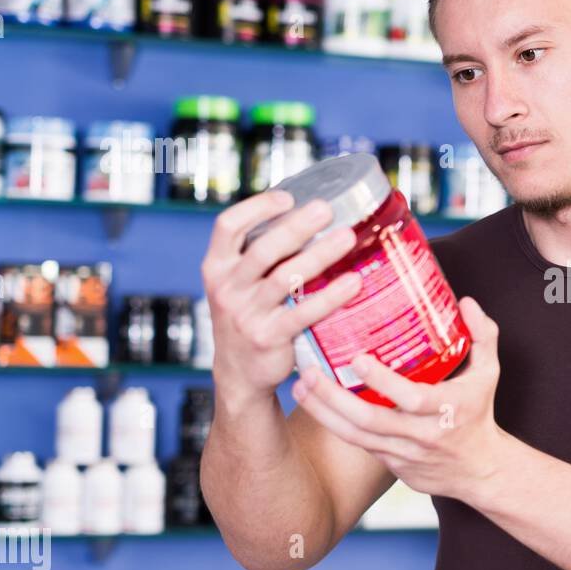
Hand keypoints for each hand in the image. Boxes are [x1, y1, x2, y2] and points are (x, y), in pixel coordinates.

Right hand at [200, 191, 362, 408]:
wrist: (238, 372)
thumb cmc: (248, 315)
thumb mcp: (239, 283)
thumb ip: (261, 255)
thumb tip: (311, 216)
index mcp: (217, 267)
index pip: (227, 226)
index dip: (257, 208)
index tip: (288, 197)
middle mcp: (227, 288)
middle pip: (262, 250)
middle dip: (296, 227)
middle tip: (327, 209)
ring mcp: (246, 314)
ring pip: (285, 279)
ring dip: (319, 256)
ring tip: (347, 238)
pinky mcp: (268, 337)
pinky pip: (303, 313)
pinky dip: (330, 297)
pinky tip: (353, 283)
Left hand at [289, 296, 508, 501]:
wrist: (480, 472)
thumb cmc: (479, 414)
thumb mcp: (489, 373)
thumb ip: (482, 334)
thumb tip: (465, 301)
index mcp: (448, 409)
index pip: (412, 398)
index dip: (383, 381)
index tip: (357, 359)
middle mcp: (423, 434)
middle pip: (371, 421)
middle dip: (333, 398)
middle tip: (308, 372)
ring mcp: (404, 453)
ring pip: (356, 437)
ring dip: (322, 413)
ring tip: (298, 387)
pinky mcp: (392, 465)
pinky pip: (358, 444)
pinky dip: (334, 424)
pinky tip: (313, 404)